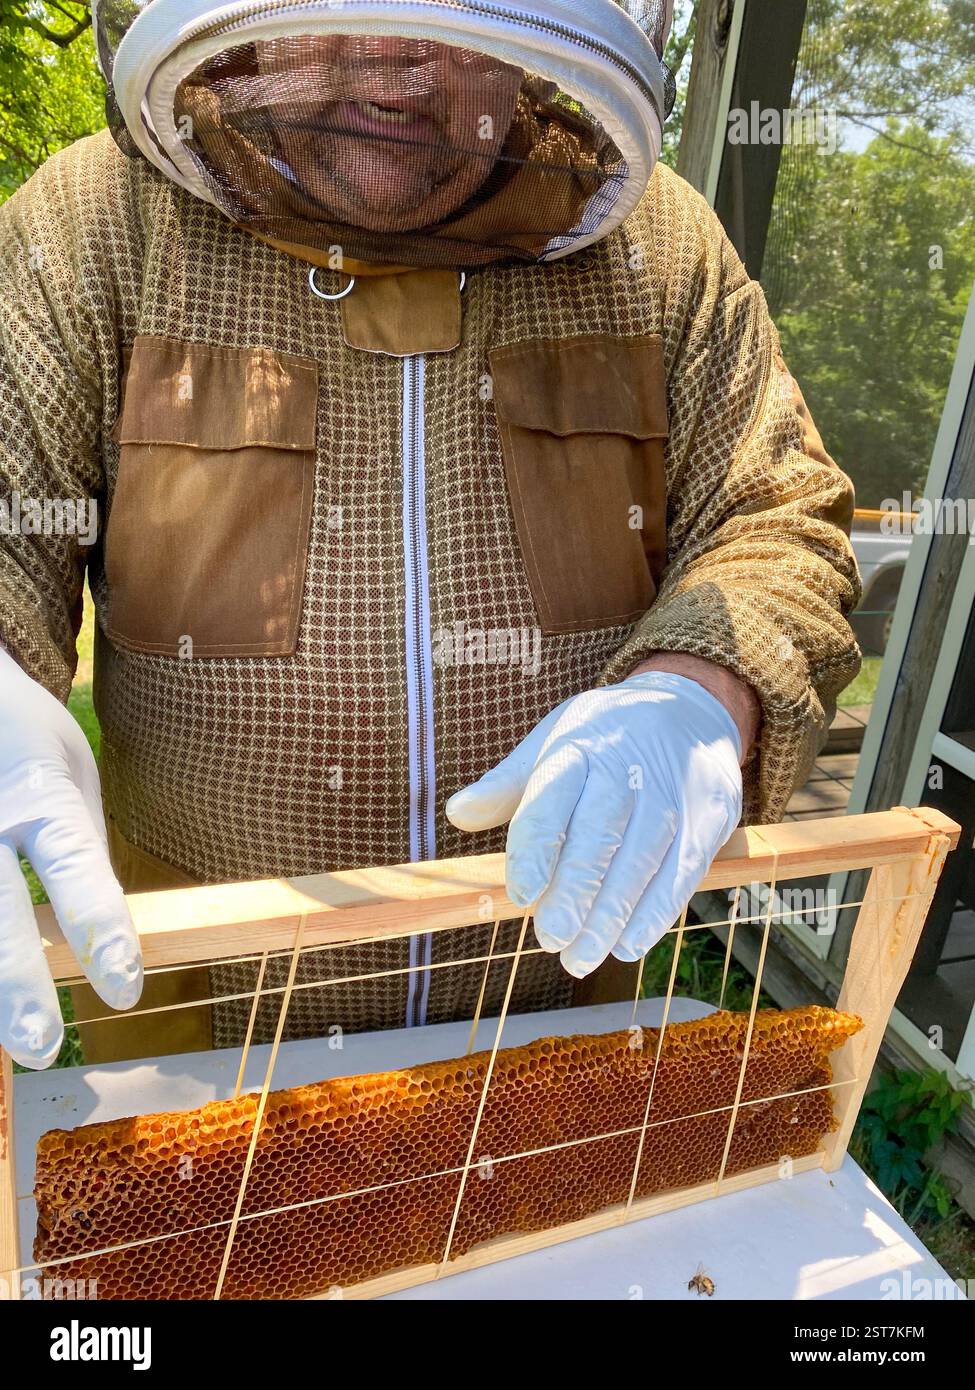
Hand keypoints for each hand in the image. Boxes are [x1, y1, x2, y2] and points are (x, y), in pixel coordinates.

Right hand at [0, 648, 141, 1067]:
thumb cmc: (22, 735)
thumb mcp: (68, 769)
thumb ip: (78, 844)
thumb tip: (97, 932)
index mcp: (36, 788)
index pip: (75, 866)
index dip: (100, 930)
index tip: (124, 989)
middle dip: (16, 984)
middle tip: (42, 1047)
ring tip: (6, 1042)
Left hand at [446, 672, 742, 976]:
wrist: (690, 709)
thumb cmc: (606, 737)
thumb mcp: (555, 739)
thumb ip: (509, 784)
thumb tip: (458, 813)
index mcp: (581, 745)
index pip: (553, 796)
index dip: (536, 848)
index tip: (521, 895)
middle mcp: (629, 765)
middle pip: (600, 832)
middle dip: (575, 891)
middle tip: (551, 938)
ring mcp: (674, 791)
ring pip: (642, 858)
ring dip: (611, 915)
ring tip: (581, 956)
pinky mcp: (710, 817)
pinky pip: (682, 871)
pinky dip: (655, 913)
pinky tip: (628, 944)